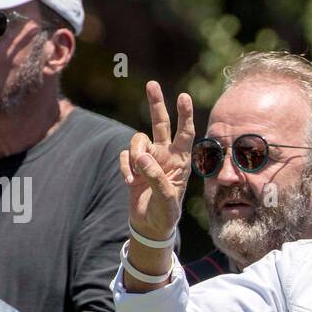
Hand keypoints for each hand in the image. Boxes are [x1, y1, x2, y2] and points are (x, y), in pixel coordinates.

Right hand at [120, 80, 194, 239]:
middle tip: (152, 84)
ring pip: (137, 140)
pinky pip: (125, 155)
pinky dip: (125, 167)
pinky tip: (129, 183)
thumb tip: (141, 156)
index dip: (185, 116)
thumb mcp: (165, 200)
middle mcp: (166, 155)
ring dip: (134, 153)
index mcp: (181, 161)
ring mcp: (149, 159)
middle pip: (161, 124)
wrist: (150, 226)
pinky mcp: (134, 165)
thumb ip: (155, 178)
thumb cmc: (165, 215)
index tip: (184, 97)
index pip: (185, 134)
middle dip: (156, 104)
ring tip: (135, 175)